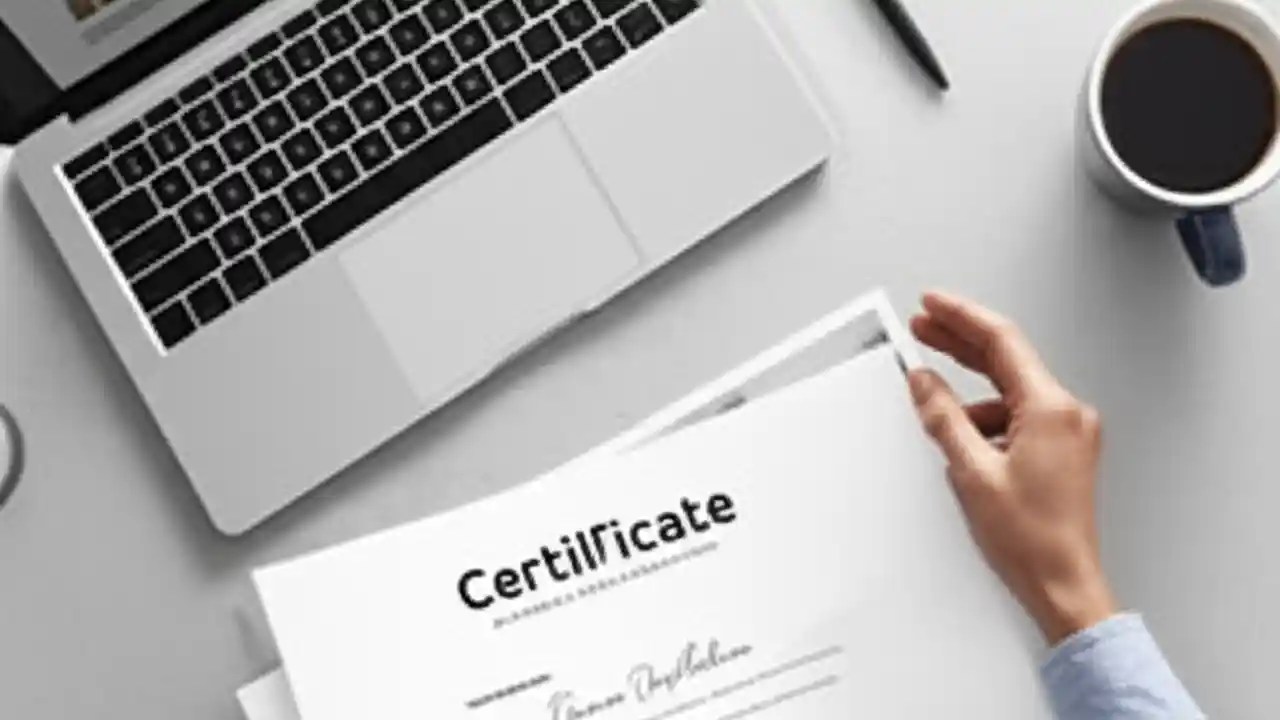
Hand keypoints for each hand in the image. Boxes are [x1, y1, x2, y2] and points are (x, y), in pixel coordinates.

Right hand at [907, 291, 1116, 644]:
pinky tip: (962, 441)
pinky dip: (986, 422)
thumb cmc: (1032, 539)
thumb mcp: (972, 472)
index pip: (1001, 342)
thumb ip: (944, 418)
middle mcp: (1067, 413)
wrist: (1064, 584)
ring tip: (934, 414)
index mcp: (1051, 409)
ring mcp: (1069, 431)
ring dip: (969, 397)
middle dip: (961, 343)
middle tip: (923, 327)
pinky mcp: (1063, 450)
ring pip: (1008, 393)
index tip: (933, 303)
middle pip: (1006, 360)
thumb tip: (924, 383)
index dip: (961, 317)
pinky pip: (1017, 418)